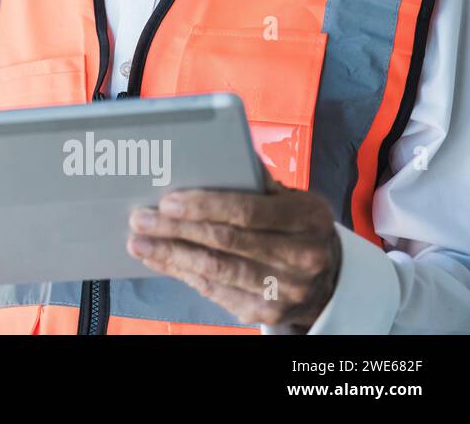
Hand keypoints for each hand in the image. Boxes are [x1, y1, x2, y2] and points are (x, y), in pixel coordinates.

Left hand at [126, 165, 341, 331]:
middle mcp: (301, 257)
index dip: (204, 206)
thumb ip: (256, 181)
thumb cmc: (296, 226)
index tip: (167, 202)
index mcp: (306, 218)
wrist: (330, 278)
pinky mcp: (268, 312)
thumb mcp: (291, 198)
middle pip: (225, 242)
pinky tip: (160, 260)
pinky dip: (182, 273)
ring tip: (138, 242)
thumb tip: (210, 156)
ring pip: (216, 270)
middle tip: (141, 219)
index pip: (247, 211)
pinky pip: (216, 291)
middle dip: (176, 230)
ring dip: (171, 255)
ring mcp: (286, 290)